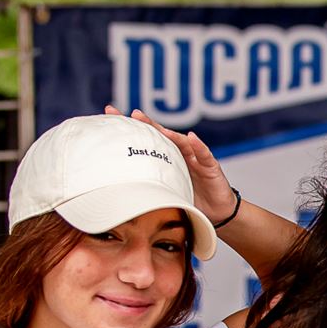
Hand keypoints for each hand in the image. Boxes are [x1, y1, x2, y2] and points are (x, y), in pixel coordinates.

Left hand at [103, 105, 238, 225]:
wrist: (216, 213)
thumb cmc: (188, 202)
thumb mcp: (163, 195)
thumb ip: (146, 189)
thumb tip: (115, 193)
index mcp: (165, 159)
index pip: (145, 139)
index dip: (130, 128)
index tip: (110, 114)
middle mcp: (179, 154)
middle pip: (160, 135)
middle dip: (146, 123)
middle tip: (133, 114)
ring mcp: (195, 158)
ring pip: (180, 141)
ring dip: (169, 133)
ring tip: (158, 127)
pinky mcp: (210, 166)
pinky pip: (203, 154)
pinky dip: (198, 145)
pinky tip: (191, 138)